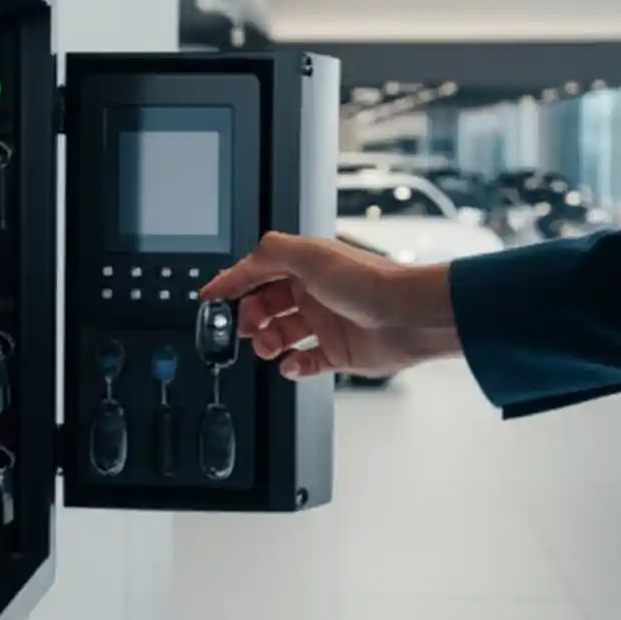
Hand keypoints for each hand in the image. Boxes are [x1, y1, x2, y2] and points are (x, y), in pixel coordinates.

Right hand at [199, 232, 460, 378]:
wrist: (409, 316)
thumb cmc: (369, 282)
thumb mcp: (308, 254)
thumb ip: (268, 254)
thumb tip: (240, 266)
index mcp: (305, 266)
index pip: (258, 272)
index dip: (232, 283)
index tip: (211, 297)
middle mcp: (314, 292)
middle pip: (266, 306)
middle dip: (250, 318)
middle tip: (247, 328)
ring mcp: (326, 322)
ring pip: (281, 335)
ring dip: (267, 342)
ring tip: (268, 348)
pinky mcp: (338, 351)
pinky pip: (305, 361)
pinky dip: (292, 365)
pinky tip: (290, 364)